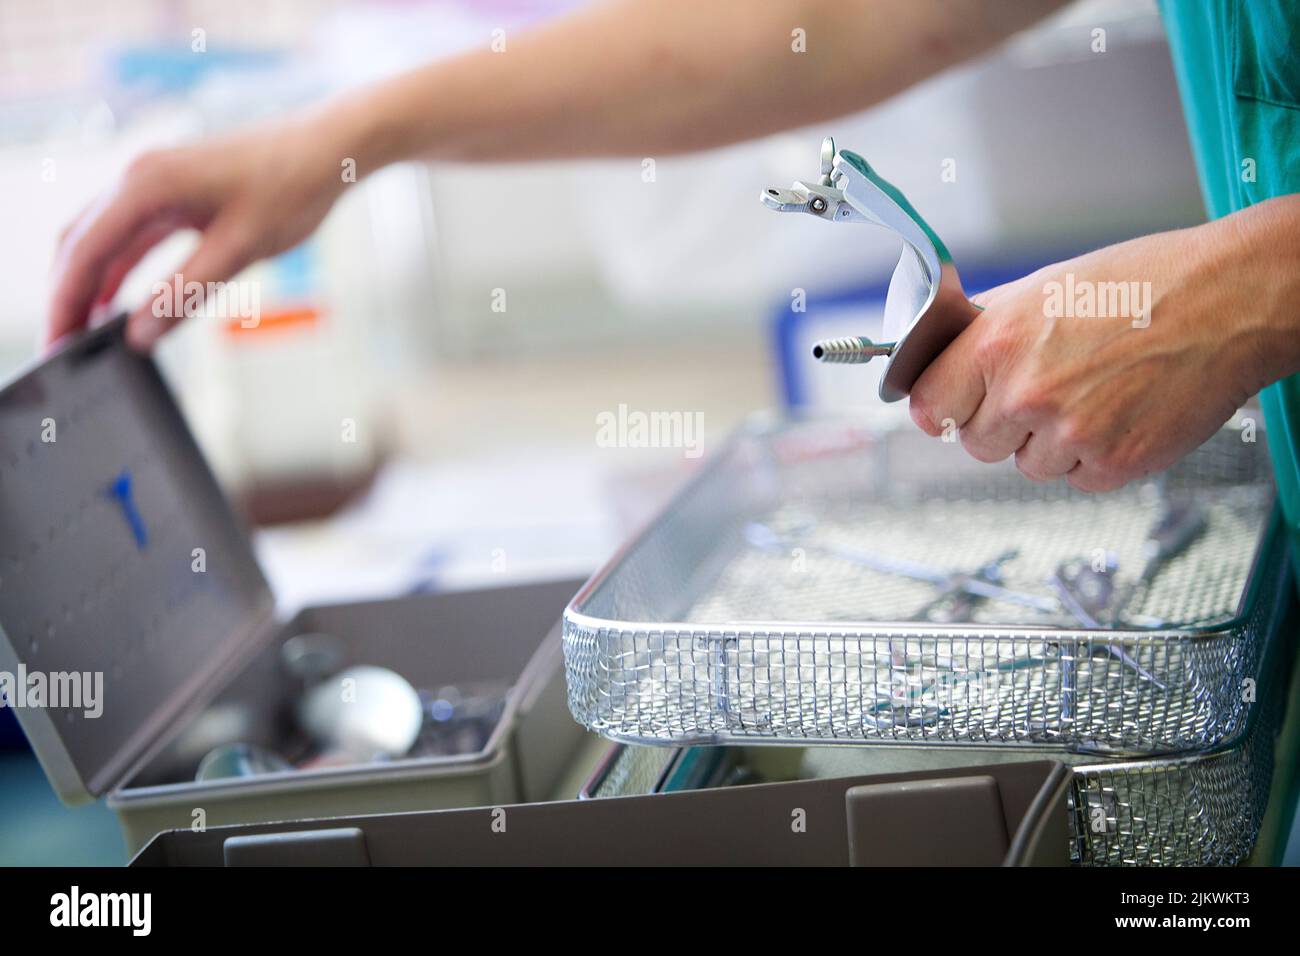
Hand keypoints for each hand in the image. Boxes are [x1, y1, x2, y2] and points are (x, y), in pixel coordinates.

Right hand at [47, 114, 347, 350]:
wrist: (329, 148)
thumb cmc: (293, 188)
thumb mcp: (240, 250)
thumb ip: (186, 293)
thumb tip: (140, 335)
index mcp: (147, 184)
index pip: (84, 251)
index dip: (65, 302)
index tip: (58, 346)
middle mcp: (140, 176)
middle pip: (80, 242)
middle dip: (67, 296)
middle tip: (63, 349)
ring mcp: (155, 181)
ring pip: (102, 238)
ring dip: (89, 283)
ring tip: (85, 335)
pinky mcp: (175, 191)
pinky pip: (132, 234)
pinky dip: (119, 269)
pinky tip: (118, 305)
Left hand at [907, 217, 1283, 491]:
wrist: (1228, 302)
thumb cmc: (1144, 284)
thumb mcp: (1046, 285)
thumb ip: (987, 323)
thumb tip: (944, 348)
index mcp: (998, 343)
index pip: (929, 406)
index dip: (944, 405)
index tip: (955, 405)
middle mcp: (1026, 393)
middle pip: (975, 443)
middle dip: (1001, 423)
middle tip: (1043, 390)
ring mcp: (1070, 433)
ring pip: (1026, 465)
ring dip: (1050, 442)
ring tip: (1091, 394)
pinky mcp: (1113, 463)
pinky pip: (1076, 479)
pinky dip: (1093, 458)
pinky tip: (1118, 415)